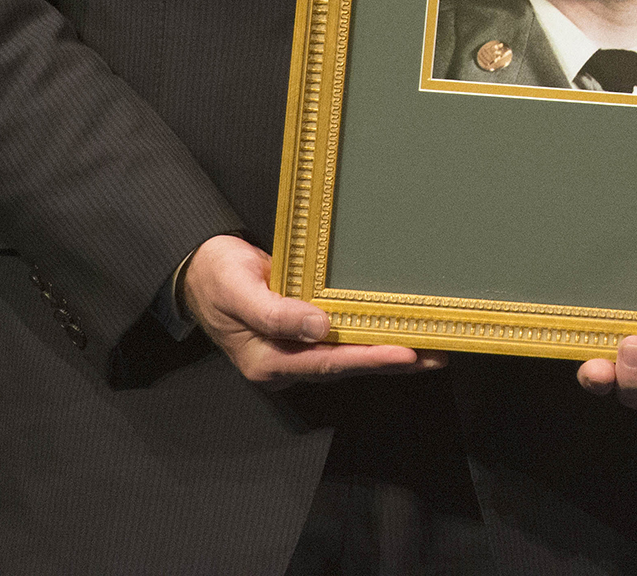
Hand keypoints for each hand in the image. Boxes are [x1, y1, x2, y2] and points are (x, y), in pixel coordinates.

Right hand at [182, 235, 443, 388]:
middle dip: (391, 362)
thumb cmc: (216, 277)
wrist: (198, 270)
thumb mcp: (238, 290)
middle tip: (437, 356)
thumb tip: (319, 327)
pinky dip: (370, 338)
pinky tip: (397, 332)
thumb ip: (275, 312)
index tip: (406, 354)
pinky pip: (342, 342)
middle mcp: (286, 364)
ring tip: (432, 349)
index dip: (369, 358)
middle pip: (346, 366)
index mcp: (268, 362)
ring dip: (387, 352)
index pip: (328, 362)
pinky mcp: (303, 336)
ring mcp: (295, 352)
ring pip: (348, 357)